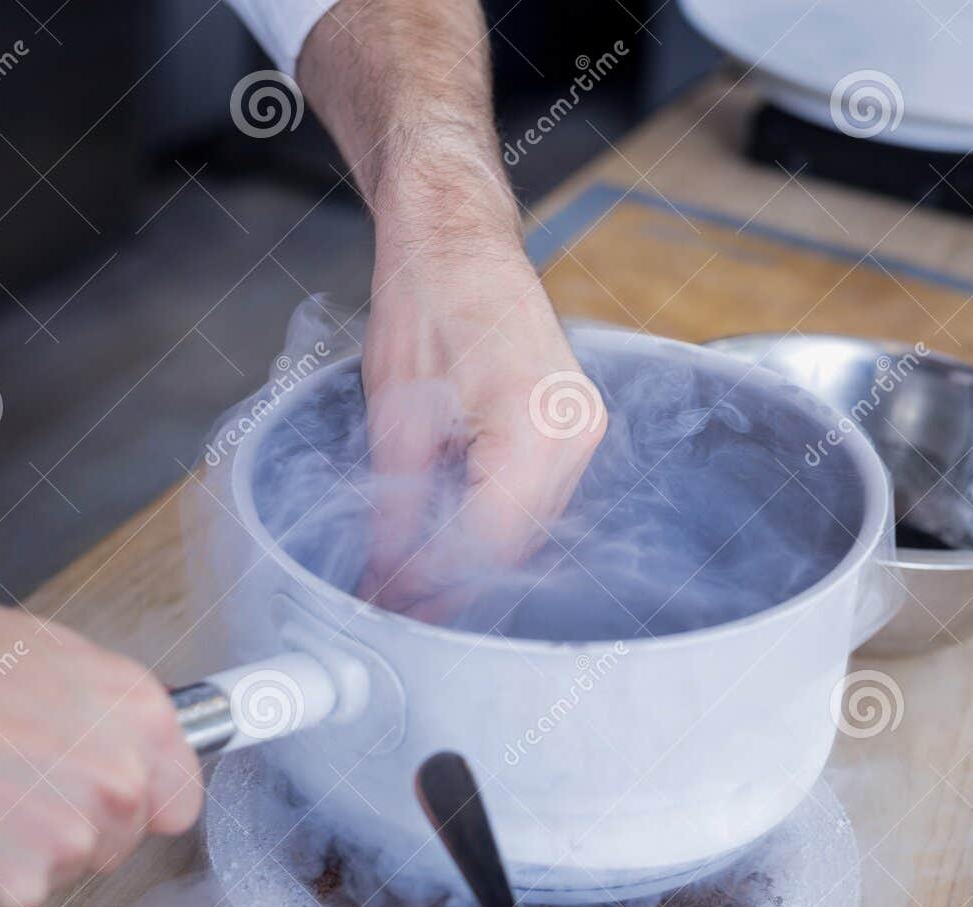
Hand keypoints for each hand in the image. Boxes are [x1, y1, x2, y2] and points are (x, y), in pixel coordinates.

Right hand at [0, 563, 199, 906]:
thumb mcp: (43, 653)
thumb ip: (98, 713)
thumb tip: (118, 744)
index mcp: (137, 716)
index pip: (178, 800)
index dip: (136, 803)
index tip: (104, 802)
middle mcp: (115, 783)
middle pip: (114, 842)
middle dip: (66, 824)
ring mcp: (62, 844)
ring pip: (54, 872)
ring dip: (10, 850)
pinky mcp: (3, 892)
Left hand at [358, 237, 605, 618]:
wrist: (454, 235)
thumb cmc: (425, 298)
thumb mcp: (394, 417)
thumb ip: (398, 511)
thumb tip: (388, 580)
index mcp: (534, 426)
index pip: (488, 543)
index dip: (434, 584)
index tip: (391, 605)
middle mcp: (574, 431)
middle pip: (516, 544)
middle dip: (452, 576)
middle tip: (392, 598)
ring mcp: (584, 427)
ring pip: (529, 527)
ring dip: (473, 551)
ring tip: (410, 568)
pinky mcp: (575, 422)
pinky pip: (538, 496)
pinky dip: (492, 517)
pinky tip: (447, 523)